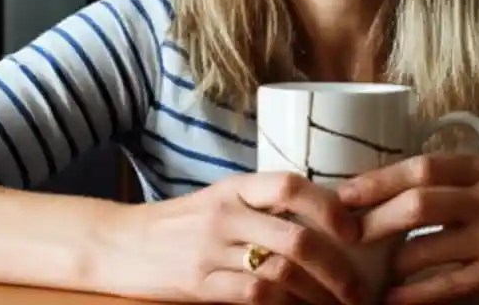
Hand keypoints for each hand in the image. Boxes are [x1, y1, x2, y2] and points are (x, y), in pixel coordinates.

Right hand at [102, 172, 365, 304]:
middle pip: (296, 238)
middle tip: (359, 289)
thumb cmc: (180, 223)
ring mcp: (210, 250)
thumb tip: (329, 216)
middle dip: (337, 268)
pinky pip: (253, 295)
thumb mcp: (221, 200)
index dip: (330, 206)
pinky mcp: (198, 284)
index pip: (290, 185)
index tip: (356, 230)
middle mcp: (226, 215)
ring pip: (280, 272)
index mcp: (236, 188)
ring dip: (317, 295)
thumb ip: (264, 206)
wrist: (119, 243)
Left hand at [335, 153, 478, 303]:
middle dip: (375, 220)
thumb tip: (389, 189)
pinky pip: (451, 284)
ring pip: (429, 246)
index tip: (345, 195)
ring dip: (391, 262)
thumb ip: (453, 179)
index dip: (378, 180)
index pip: (421, 167)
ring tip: (367, 270)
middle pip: (419, 202)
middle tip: (348, 234)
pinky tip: (395, 298)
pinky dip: (417, 293)